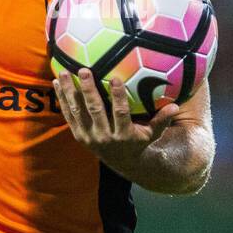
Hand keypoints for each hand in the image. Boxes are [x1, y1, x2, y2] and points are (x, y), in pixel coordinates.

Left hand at [53, 68, 178, 177]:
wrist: (120, 162)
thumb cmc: (138, 141)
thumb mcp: (151, 134)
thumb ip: (162, 120)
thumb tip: (175, 106)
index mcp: (123, 135)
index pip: (120, 113)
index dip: (118, 96)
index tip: (115, 78)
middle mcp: (104, 137)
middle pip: (95, 110)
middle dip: (89, 90)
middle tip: (85, 70)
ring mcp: (88, 136)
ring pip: (78, 111)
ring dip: (70, 91)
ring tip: (64, 72)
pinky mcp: (78, 135)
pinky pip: (68, 115)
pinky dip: (62, 99)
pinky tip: (57, 82)